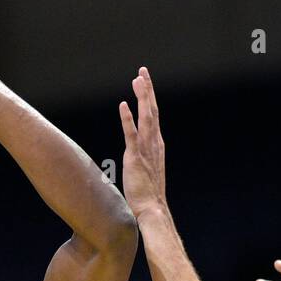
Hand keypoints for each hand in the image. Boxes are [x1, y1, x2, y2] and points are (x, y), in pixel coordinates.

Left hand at [119, 66, 166, 218]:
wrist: (152, 210)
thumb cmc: (147, 194)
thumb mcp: (145, 171)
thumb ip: (142, 159)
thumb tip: (136, 157)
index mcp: (156, 145)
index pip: (153, 116)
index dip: (149, 98)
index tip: (144, 82)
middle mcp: (154, 143)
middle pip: (152, 110)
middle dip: (147, 90)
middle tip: (142, 71)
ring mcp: (145, 150)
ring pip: (145, 117)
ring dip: (141, 97)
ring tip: (137, 79)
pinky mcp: (135, 158)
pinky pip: (131, 134)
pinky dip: (128, 119)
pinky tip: (123, 105)